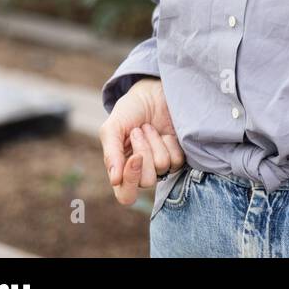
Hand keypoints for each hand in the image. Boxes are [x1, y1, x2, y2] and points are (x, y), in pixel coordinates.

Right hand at [100, 77, 184, 205]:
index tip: (135, 157)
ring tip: (149, 128)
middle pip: (147, 181)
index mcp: (121, 171)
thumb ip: (111, 153)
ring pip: (163, 167)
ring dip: (155, 142)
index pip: (126, 196)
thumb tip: (114, 180)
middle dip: (144, 152)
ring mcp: (161, 165)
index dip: (131, 180)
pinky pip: (177, 160)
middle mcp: (142, 172)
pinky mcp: (178, 155)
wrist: (152, 92)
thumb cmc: (129, 111)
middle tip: (139, 131)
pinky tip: (164, 131)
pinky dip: (169, 142)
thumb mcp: (112, 128)